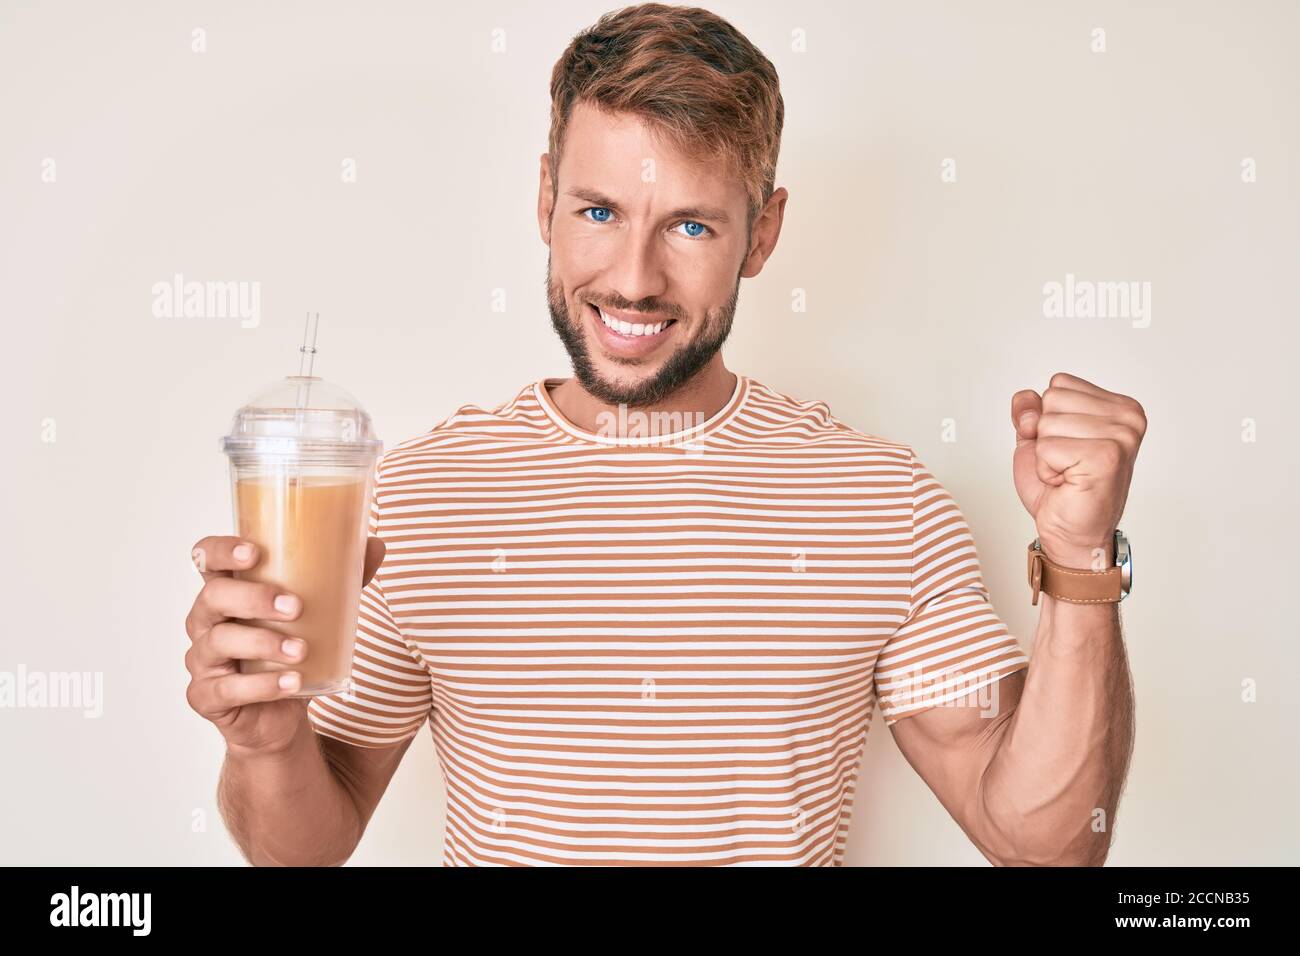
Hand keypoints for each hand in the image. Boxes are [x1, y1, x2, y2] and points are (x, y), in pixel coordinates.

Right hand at [184, 534, 385, 756]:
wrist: (280, 714)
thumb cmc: (290, 650)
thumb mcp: (318, 612)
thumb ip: (342, 579)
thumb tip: (376, 545)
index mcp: (227, 591)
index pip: (206, 558)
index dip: (221, 550)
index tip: (254, 553)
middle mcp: (205, 621)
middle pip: (213, 597)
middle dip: (253, 598)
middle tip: (295, 606)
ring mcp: (202, 660)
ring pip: (219, 642)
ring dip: (264, 643)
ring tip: (301, 650)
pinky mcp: (206, 696)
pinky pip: (226, 689)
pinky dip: (262, 685)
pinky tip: (291, 682)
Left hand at [1011, 372, 1145, 568]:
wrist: (1072, 533)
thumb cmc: (1061, 489)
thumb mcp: (1038, 439)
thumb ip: (1030, 410)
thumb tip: (1025, 399)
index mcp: (1120, 406)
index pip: (1059, 384)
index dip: (1049, 419)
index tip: (1068, 447)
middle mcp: (1128, 417)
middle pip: (1051, 399)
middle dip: (1046, 436)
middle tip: (1067, 464)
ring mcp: (1120, 436)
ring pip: (1046, 423)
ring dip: (1046, 455)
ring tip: (1068, 473)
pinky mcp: (1106, 456)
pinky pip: (1046, 447)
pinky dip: (1047, 469)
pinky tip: (1068, 483)